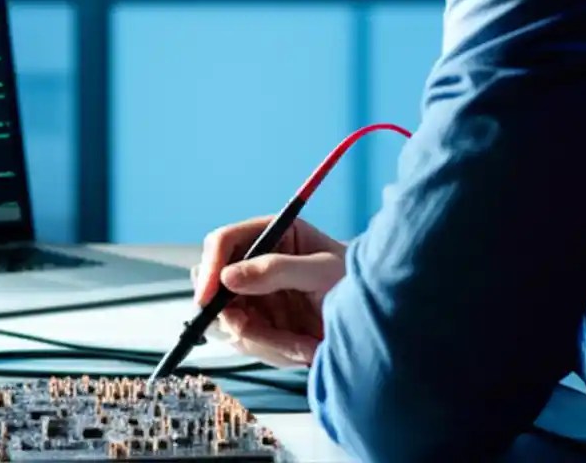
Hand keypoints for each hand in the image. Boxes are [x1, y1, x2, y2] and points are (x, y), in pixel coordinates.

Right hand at [192, 216, 346, 367]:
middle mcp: (255, 264)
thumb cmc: (357, 283)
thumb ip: (276, 270)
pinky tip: (305, 348)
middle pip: (212, 285)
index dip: (209, 268)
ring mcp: (255, 296)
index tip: (208, 298)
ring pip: (228, 321)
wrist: (377, 323)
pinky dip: (275, 351)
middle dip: (231, 313)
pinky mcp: (261, 324)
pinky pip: (248, 343)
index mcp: (271, 234)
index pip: (222, 243)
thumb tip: (227, 277)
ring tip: (304, 345)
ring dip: (262, 339)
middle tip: (255, 331)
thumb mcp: (322, 271)